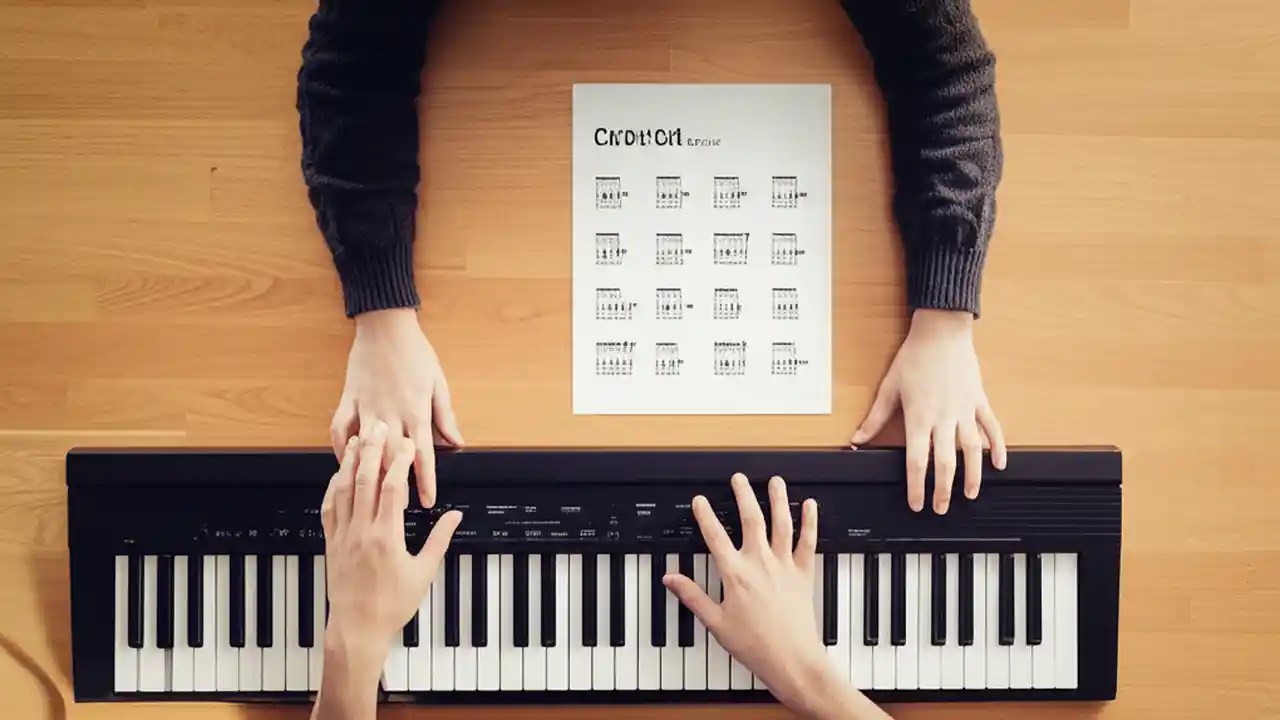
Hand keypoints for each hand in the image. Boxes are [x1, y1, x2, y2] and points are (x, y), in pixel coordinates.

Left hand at [320, 420, 461, 663]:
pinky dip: (333, 487)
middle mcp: (362, 531)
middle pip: (364, 480)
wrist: (357, 628)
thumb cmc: (391, 605)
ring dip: (350, 462)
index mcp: (387, 537)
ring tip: (357, 439)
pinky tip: (337, 474)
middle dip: (371, 450)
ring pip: (343, 490)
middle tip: (379, 426)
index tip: (407, 444)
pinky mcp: (331, 542)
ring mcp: (343, 535)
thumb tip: (456, 515)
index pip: (392, 489)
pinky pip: (329, 508)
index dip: (400, 462)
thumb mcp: (424, 572)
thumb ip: (439, 540)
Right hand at [330, 307, 463, 507]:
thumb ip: (445, 415)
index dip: (425, 480)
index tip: (427, 501)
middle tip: (398, 509)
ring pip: (366, 448)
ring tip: (369, 495)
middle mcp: (390, 413)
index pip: (423, 455)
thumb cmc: (415, 352)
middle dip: (396, 486)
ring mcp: (367, 407)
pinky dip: (341, 447)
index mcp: (415, 410)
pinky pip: (340, 428)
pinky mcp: (349, 399)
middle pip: (392, 458)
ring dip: (368, 472)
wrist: (385, 325)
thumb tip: (457, 441)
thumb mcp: (438, 383)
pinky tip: (343, 462)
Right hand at [662, 474, 887, 719]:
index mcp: (735, 575)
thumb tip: (670, 579)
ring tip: (775, 481)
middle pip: (751, 519)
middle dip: (743, 495)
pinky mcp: (804, 574)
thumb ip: (692, 596)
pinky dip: (811, 522)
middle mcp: (760, 563)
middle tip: (738, 478)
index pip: (715, 536)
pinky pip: (809, 542)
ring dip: (778, 499)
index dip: (705, 515)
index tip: (700, 501)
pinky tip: (810, 505)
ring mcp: (784, 566)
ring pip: (781, 523)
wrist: (792, 660)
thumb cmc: (755, 645)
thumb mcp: (715, 622)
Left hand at [850, 308, 1005, 513]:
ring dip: (973, 475)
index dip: (917, 485)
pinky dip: (998, 446)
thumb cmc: (914, 357)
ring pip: (972, 450)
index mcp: (919, 416)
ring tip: (970, 494)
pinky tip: (999, 463)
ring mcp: (965, 410)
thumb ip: (875, 418)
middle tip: (941, 507)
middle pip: (946, 462)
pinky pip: (992, 427)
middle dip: (944, 489)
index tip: (916, 502)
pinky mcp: (979, 401)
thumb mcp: (889, 388)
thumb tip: (857, 438)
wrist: (941, 331)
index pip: (917, 460)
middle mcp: (944, 417)